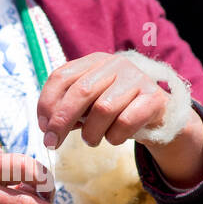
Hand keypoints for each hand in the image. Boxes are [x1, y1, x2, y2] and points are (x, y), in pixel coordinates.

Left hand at [36, 51, 202, 187]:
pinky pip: (126, 122)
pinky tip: (115, 137)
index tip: (43, 127)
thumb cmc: (118, 110)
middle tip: (52, 143)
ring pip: (102, 109)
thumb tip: (47, 127)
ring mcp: (136, 78)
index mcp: (94, 61)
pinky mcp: (153, 97)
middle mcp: (115, 64)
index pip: (61, 76)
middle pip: (80, 92)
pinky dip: (115, 137)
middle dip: (61, 121)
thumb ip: (69, 110)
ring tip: (92, 139)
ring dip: (91, 133)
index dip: (47, 103)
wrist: (159, 116)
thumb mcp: (89, 105)